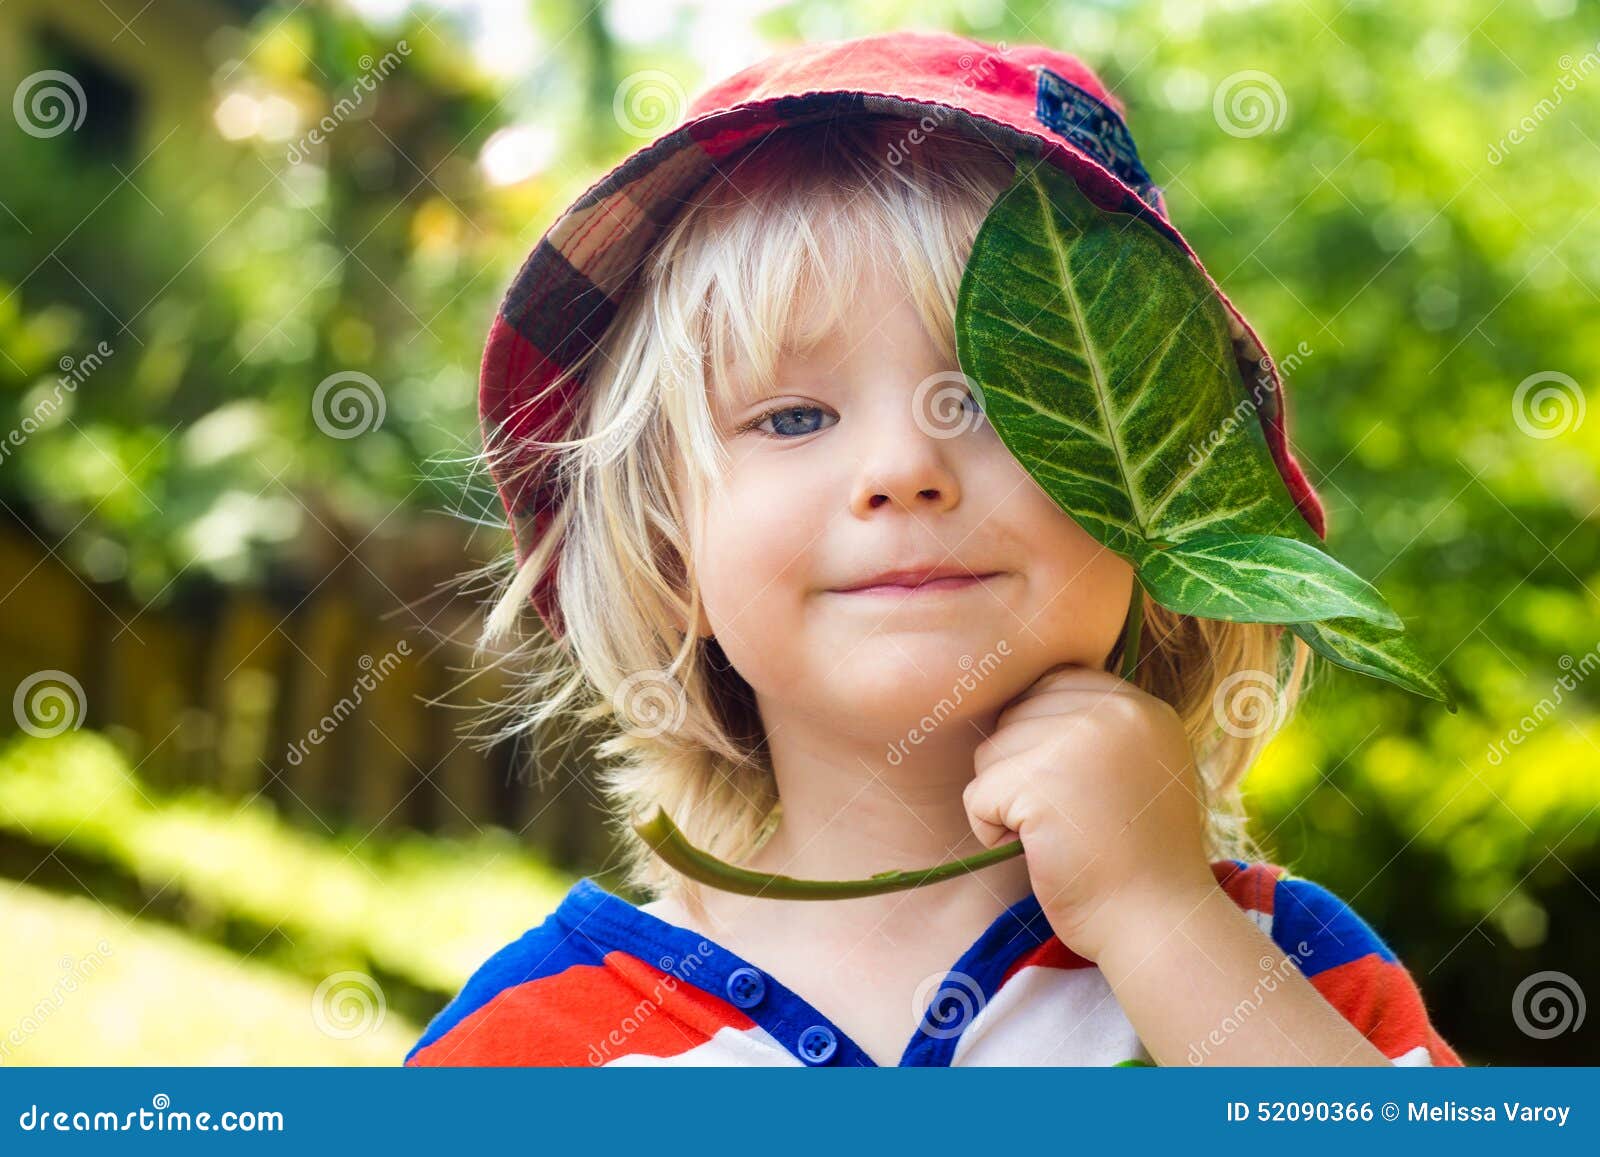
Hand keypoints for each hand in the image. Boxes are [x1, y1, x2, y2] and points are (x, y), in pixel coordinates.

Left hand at [962, 663, 1219, 960]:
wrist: (1160, 923)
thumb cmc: (1143, 860)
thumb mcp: (1143, 770)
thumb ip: (1102, 730)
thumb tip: (1025, 702)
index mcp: (1142, 707)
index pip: (1054, 684)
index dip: (1042, 737)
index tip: (1070, 789)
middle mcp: (1114, 711)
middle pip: (1017, 714)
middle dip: (1021, 769)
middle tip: (1066, 819)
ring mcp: (1077, 741)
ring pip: (991, 751)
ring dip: (1006, 802)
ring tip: (1056, 836)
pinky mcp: (1039, 781)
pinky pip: (977, 794)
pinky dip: (991, 831)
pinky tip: (1037, 852)